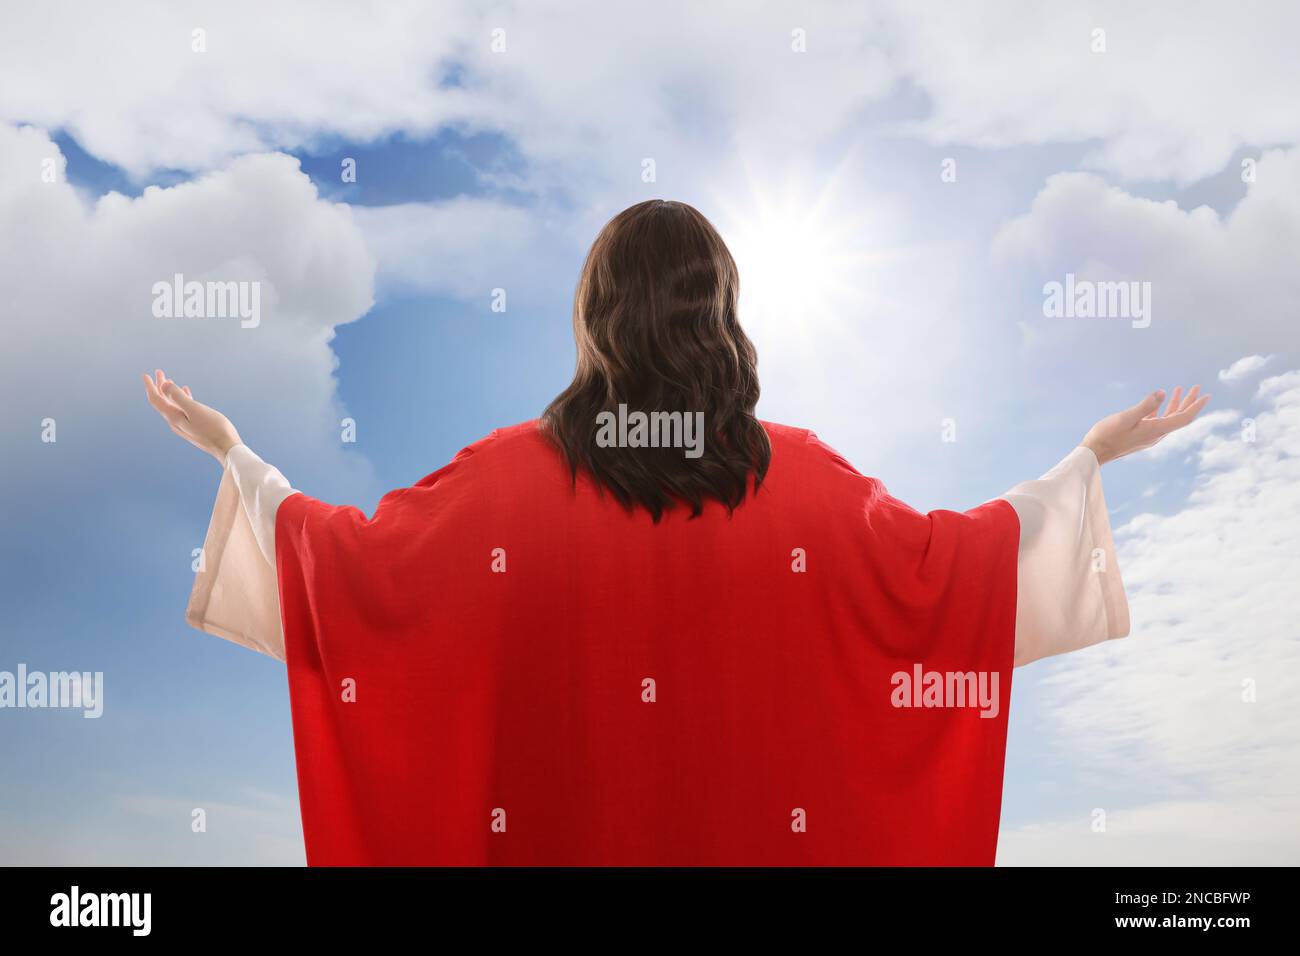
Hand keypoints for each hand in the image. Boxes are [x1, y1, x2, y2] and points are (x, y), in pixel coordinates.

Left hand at [142, 369, 241, 462]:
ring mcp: (184, 425)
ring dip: (169, 392)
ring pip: (172, 405)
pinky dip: (182, 399)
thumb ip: (179, 397)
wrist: (226, 448)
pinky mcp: (193, 426)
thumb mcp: (195, 410)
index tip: (146, 375)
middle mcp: (175, 422)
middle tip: (159, 372)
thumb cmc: (214, 429)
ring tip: (170, 380)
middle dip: (159, 386)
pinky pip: (182, 410)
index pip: (156, 400)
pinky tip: (187, 393)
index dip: (150, 386)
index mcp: (174, 418)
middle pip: (162, 402)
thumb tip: (164, 385)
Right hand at [1082, 386, 1210, 464]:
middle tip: (1197, 387)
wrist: (1093, 453)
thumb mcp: (1125, 418)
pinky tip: (1159, 401)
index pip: (1183, 418)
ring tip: (1180, 390)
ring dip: (1176, 404)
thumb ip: (1145, 405)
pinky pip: (1156, 420)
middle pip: (1179, 417)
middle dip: (1189, 402)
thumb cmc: (1107, 435)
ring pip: (1168, 418)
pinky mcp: (1140, 434)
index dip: (1195, 406)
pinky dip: (1161, 409)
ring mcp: (1148, 435)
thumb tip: (1163, 392)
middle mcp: (1155, 434)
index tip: (1206, 395)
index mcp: (1155, 430)